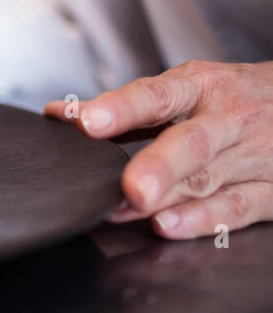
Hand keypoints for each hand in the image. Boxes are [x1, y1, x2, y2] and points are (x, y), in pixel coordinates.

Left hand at [44, 61, 272, 239]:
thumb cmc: (234, 96)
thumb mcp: (187, 87)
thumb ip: (127, 107)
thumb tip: (61, 116)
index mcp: (202, 87)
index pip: (157, 96)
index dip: (121, 109)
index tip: (87, 122)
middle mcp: (229, 120)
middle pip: (191, 144)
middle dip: (157, 166)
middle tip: (129, 186)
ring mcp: (254, 156)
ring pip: (207, 180)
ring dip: (166, 199)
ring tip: (129, 209)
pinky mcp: (272, 190)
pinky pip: (237, 208)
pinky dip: (202, 219)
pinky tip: (168, 226)